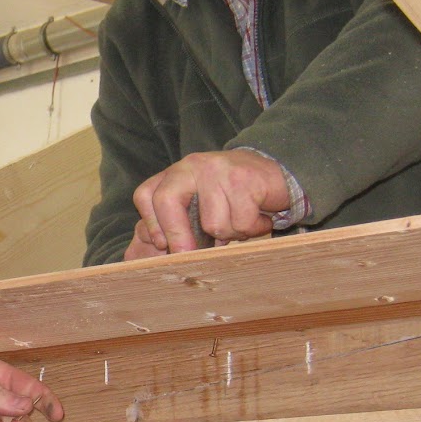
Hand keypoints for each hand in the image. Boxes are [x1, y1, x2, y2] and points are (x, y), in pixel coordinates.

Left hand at [131, 149, 289, 252]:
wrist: (275, 174)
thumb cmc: (232, 197)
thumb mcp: (199, 206)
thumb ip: (176, 224)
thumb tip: (149, 254)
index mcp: (176, 173)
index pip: (146, 195)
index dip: (151, 225)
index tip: (163, 246)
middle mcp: (192, 166)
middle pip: (167, 201)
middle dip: (177, 236)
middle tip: (189, 255)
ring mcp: (217, 169)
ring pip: (212, 223)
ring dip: (230, 234)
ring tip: (240, 222)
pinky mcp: (243, 178)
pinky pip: (241, 223)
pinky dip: (253, 228)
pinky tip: (258, 217)